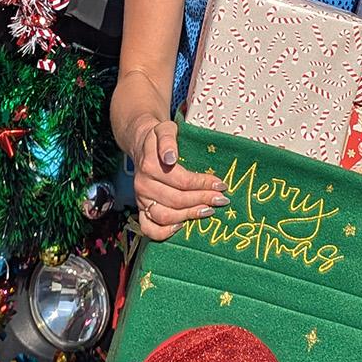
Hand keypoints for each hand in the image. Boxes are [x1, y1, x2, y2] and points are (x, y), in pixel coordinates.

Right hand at [122, 115, 225, 240]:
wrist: (141, 143)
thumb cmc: (159, 137)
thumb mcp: (165, 129)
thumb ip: (168, 140)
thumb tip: (170, 158)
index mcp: (150, 165)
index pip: (182, 181)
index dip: (203, 184)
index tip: (221, 185)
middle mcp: (143, 184)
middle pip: (177, 200)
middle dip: (202, 200)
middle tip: (221, 200)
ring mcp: (141, 199)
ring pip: (165, 216)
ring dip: (189, 216)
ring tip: (208, 211)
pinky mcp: (140, 209)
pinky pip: (148, 228)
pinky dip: (164, 232)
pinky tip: (181, 226)